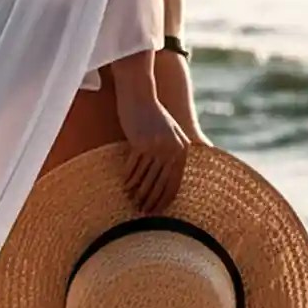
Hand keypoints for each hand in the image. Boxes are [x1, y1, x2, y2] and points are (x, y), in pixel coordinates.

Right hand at [116, 93, 190, 213]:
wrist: (140, 96)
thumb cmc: (154, 116)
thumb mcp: (172, 132)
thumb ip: (176, 150)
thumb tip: (175, 175)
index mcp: (182, 150)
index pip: (175, 182)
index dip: (165, 199)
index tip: (159, 211)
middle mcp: (172, 150)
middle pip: (160, 183)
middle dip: (152, 200)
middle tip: (143, 212)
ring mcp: (156, 147)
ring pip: (146, 178)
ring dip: (139, 192)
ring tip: (133, 201)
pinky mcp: (140, 143)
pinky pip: (133, 167)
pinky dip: (129, 178)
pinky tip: (125, 185)